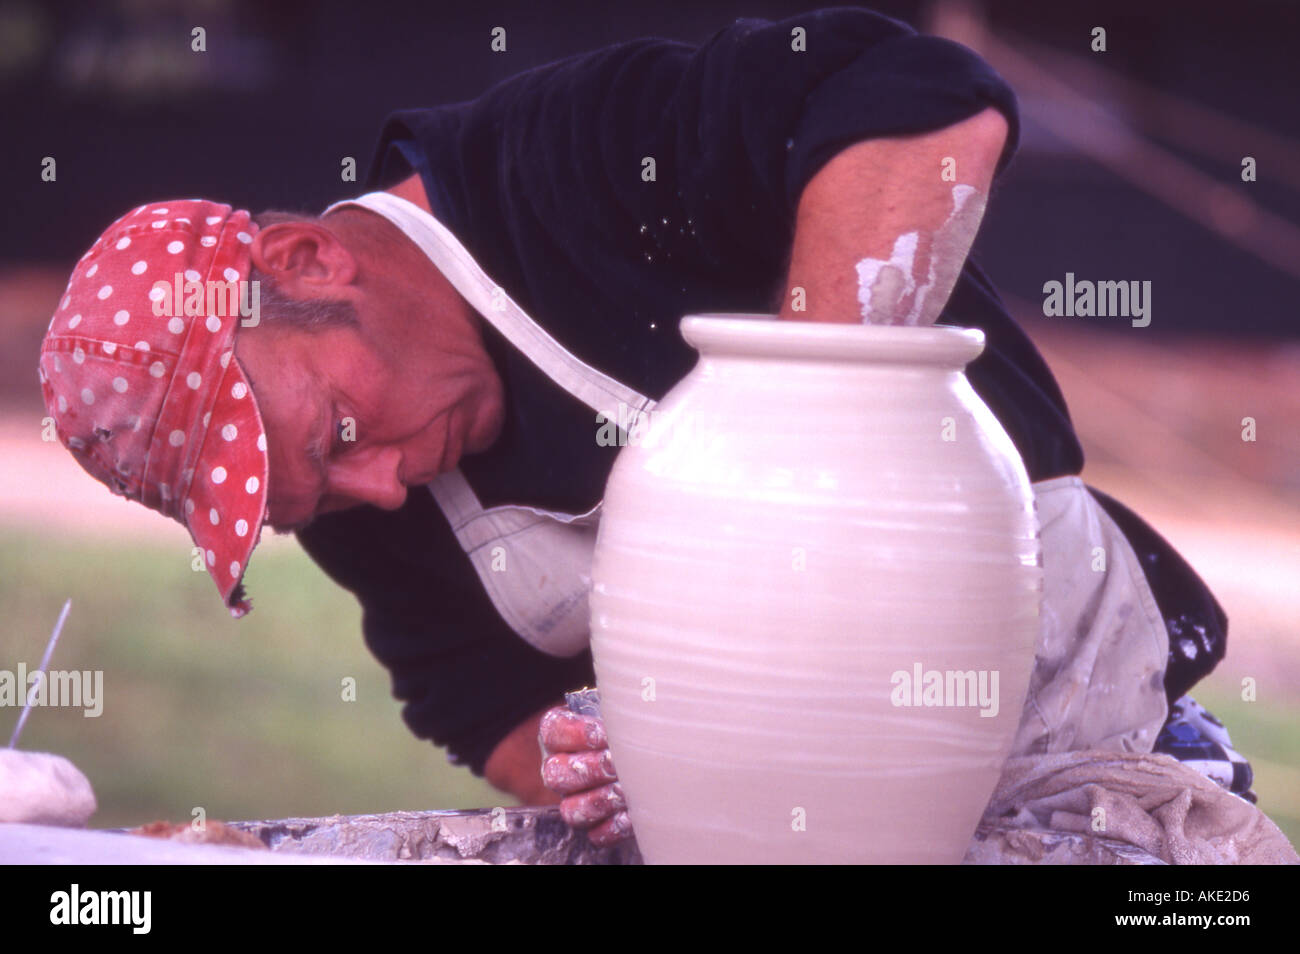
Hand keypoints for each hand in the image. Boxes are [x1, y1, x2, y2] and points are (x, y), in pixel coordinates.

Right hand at [538, 706, 632, 844]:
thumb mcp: (619, 706)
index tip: (603, 734)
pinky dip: (611, 827)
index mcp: (560, 734)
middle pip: (558, 774)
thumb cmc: (627, 723)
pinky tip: (630, 816)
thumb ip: (621, 703)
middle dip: (589, 769)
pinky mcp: (593, 824)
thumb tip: (641, 699)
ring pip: (571, 809)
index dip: (577, 734)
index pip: (553, 731)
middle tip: (614, 763)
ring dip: (598, 801)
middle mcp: (560, 768)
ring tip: (623, 792)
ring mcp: (573, 799)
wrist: (636, 749)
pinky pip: (594, 834)